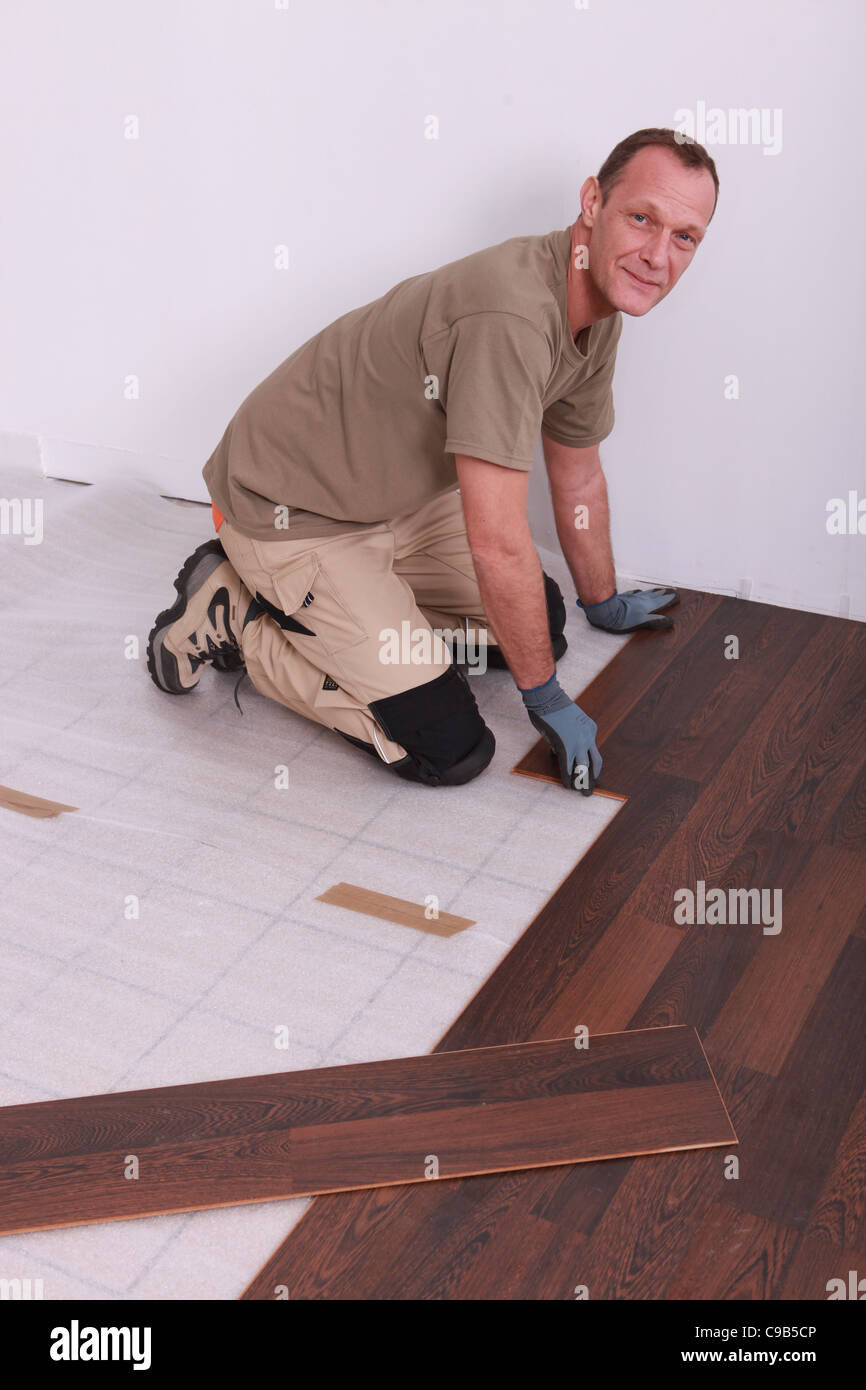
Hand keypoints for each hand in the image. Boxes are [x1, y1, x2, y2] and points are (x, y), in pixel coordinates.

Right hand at [519, 674, 601, 794]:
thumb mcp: (568, 721)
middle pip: (595, 762)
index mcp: (591, 729)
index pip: (593, 752)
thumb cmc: (553, 706)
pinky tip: (567, 785)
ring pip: (585, 767)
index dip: (592, 765)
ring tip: (582, 793)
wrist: (547, 697)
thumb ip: (568, 736)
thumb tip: (559, 750)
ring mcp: (579, 742)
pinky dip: (568, 777)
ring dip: (584, 781)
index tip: (593, 775)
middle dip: (594, 777)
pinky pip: (569, 765)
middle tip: (592, 789)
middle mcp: (588, 737)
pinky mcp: (566, 746)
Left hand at [579, 587, 678, 632]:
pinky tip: (638, 592)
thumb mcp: (641, 622)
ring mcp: (633, 597)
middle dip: (664, 593)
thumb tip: (670, 621)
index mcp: (647, 606)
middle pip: (656, 595)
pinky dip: (639, 592)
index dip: (670, 599)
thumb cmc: (622, 618)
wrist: (605, 610)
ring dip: (654, 592)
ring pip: (646, 593)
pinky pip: (634, 593)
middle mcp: (642, 600)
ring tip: (659, 590)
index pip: (662, 602)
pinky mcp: (624, 597)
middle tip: (671, 590)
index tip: (677, 596)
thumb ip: (655, 621)